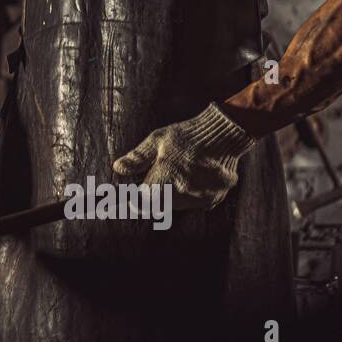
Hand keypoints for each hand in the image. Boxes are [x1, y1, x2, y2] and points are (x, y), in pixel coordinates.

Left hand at [111, 103, 255, 209]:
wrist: (223, 136)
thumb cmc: (186, 136)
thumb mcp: (157, 140)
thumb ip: (138, 157)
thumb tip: (118, 168)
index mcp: (165, 179)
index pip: (142, 200)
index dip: (134, 199)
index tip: (130, 196)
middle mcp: (183, 193)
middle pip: (159, 205)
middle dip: (153, 195)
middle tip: (155, 179)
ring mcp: (200, 198)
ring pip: (176, 206)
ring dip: (171, 196)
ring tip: (176, 174)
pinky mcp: (213, 200)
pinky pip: (194, 203)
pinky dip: (189, 195)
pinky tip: (191, 177)